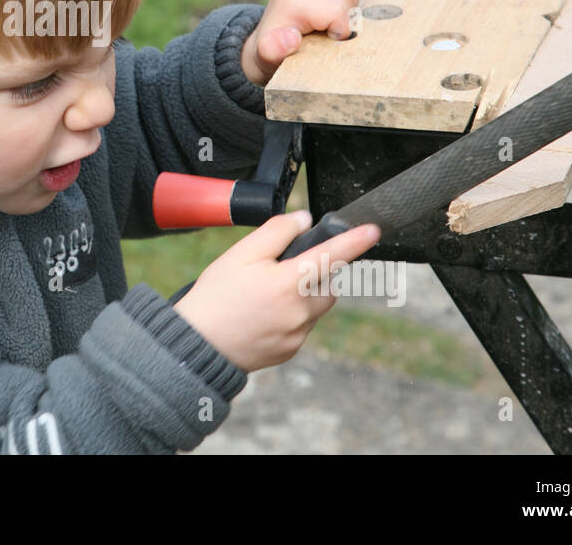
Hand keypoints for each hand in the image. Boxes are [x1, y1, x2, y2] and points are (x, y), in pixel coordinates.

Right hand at [173, 210, 379, 372]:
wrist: (198, 345)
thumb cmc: (216, 296)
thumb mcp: (240, 254)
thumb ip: (276, 232)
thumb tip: (303, 220)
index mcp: (289, 283)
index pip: (332, 256)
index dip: (354, 241)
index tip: (373, 230)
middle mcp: (300, 311)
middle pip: (327, 284)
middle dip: (315, 273)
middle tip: (281, 270)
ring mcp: (297, 334)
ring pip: (316, 307)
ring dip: (304, 296)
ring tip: (265, 296)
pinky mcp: (291, 351)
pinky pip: (302, 326)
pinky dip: (291, 316)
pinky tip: (261, 316)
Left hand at [240, 0, 362, 85]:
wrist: (268, 40)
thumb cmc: (275, 51)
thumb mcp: (269, 58)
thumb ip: (275, 50)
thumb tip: (291, 38)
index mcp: (288, 1)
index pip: (336, 10)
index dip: (341, 30)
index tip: (328, 39)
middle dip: (347, 14)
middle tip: (332, 27)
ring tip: (335, 15)